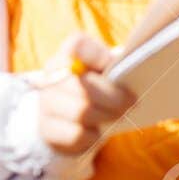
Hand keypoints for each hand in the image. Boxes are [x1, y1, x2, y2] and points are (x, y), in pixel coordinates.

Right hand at [37, 34, 134, 154]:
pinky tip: (99, 130)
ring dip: (106, 116)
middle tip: (132, 101)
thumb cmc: (100, 84)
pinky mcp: (47, 129)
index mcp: (69, 53)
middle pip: (83, 86)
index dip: (95, 54)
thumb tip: (131, 66)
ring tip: (119, 114)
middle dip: (113, 97)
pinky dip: (93, 135)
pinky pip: (75, 135)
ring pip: (80, 112)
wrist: (74, 114)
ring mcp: (46, 103)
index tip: (111, 64)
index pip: (77, 44)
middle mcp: (52, 75)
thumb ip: (116, 63)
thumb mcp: (109, 68)